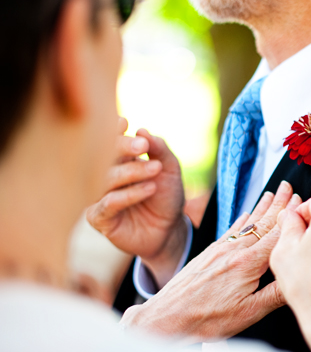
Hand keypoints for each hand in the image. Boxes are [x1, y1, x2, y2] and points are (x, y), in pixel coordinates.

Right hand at [87, 117, 185, 286]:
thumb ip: (159, 149)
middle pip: (105, 158)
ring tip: (156, 169)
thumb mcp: (170, 170)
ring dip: (132, 172)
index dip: (114, 132)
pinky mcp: (99, 218)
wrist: (170, 230)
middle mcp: (105, 176)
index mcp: (118, 161)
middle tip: (142, 145)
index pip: (111, 142)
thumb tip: (142, 130)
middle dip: (123, 149)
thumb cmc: (166, 197)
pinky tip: (149, 189)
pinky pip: (109, 203)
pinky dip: (129, 195)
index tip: (123, 122)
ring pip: (106, 179)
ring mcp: (99, 197)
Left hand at [120, 182, 301, 342]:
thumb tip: (299, 279)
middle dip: (279, 204)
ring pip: (247, 223)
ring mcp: (220, 250)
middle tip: (289, 187)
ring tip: (272, 193)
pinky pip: (230, 231)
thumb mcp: (249, 313)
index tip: (302, 201)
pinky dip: (242, 219)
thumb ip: (276, 294)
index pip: (277, 234)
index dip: (291, 217)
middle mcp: (234, 251)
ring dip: (262, 207)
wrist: (167, 318)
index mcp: (248, 264)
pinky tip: (246, 213)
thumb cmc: (206, 319)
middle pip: (263, 223)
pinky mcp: (208, 253)